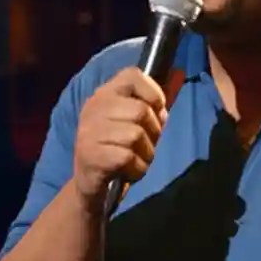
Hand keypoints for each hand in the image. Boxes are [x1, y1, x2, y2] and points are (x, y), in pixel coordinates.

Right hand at [72, 67, 167, 208]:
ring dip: (145, 154)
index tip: (155, 111)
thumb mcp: (132, 124)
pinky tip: (128, 172)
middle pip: (141, 110)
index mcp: (103, 94)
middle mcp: (93, 108)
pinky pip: (128, 157)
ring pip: (136, 135)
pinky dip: (137, 169)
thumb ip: (151, 107)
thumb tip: (172, 88)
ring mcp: (89, 132)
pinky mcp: (91, 156)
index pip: (132, 75)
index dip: (153, 92)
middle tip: (144, 145)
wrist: (88, 185)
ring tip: (136, 159)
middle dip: (153, 132)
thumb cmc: (116, 150)